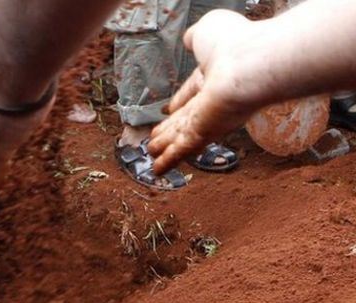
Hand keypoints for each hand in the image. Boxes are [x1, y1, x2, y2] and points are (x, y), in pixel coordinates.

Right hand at [149, 10, 268, 173]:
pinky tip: (157, 170)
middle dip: (168, 130)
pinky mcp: (204, 134)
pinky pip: (182, 150)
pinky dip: (168, 161)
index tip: (167, 112)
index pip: (190, 94)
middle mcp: (211, 101)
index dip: (178, 103)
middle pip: (184, 119)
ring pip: (180, 136)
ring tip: (151, 157)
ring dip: (165, 148)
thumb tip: (190, 40)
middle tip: (155, 140)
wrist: (252, 63)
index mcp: (211, 77)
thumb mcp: (208, 30)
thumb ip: (197, 37)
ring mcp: (208, 119)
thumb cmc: (235, 43)